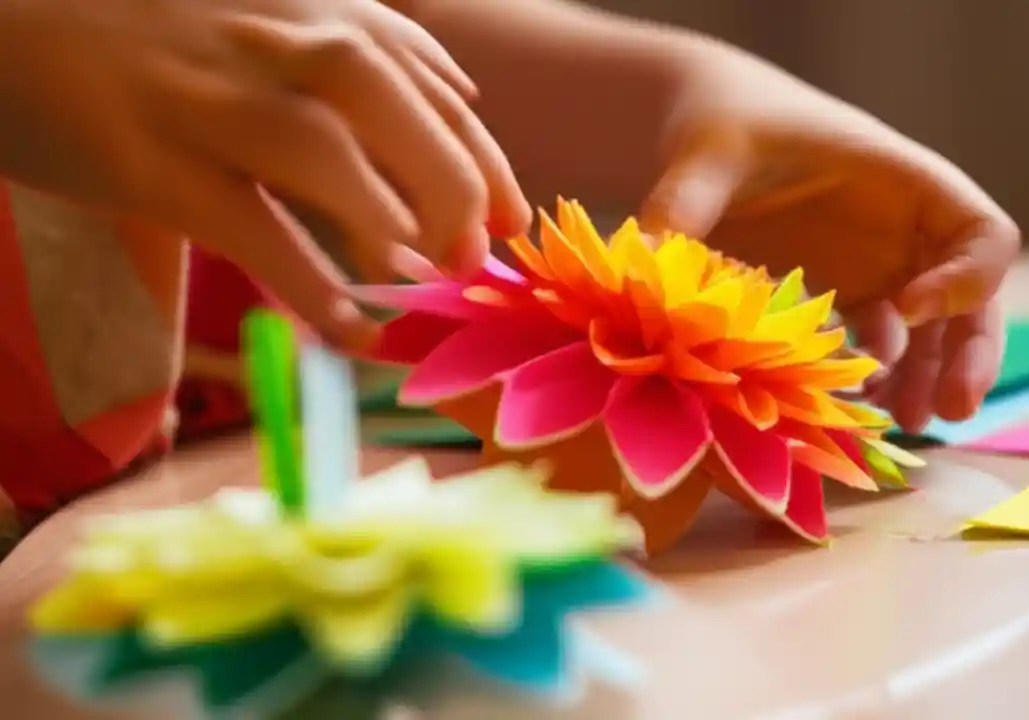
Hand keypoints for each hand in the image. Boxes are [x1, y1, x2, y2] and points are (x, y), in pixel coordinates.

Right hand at [0, 0, 527, 348]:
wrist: (15, 8)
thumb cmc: (157, 21)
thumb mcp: (275, 7)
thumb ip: (366, 38)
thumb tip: (459, 89)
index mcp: (310, 9)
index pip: (427, 83)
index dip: (484, 160)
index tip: (513, 222)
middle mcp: (266, 42)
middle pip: (388, 103)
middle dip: (452, 184)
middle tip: (469, 257)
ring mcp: (206, 100)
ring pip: (320, 155)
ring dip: (387, 225)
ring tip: (416, 279)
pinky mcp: (149, 163)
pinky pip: (247, 229)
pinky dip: (311, 288)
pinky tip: (352, 331)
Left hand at [641, 48, 1018, 432]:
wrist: (709, 129)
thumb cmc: (725, 124)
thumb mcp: (703, 156)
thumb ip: (682, 204)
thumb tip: (642, 261)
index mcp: (903, 181)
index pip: (983, 234)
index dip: (965, 280)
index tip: (908, 311)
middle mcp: (907, 230)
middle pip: (973, 299)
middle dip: (969, 356)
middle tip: (949, 414)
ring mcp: (882, 268)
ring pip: (934, 334)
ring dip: (927, 380)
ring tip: (905, 426)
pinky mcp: (848, 298)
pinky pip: (883, 347)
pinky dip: (877, 381)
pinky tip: (854, 412)